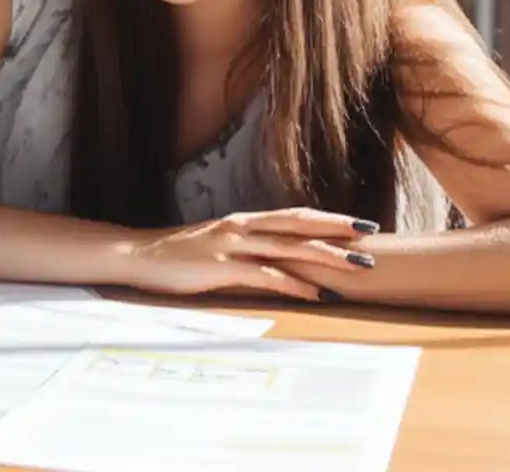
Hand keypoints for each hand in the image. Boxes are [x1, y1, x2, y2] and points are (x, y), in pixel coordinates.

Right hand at [123, 207, 378, 301]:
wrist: (138, 256)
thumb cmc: (177, 255)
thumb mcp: (216, 246)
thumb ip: (246, 250)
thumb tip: (276, 262)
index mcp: (244, 221)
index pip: (294, 216)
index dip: (328, 219)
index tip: (360, 224)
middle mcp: (242, 227)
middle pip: (299, 226)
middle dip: (338, 231)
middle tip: (372, 238)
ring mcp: (232, 246)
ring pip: (289, 248)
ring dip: (326, 258)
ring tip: (357, 267)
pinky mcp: (221, 268)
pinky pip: (266, 276)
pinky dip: (294, 284)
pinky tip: (316, 294)